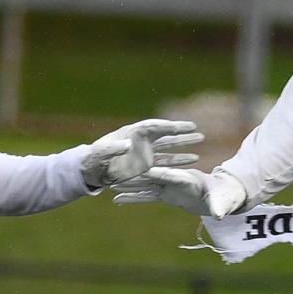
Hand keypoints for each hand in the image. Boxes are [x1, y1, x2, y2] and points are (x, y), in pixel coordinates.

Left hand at [79, 119, 202, 189]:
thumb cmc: (94, 158)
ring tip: (201, 139)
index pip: (154, 126)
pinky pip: (167, 160)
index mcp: (132, 133)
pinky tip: (193, 159)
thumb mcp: (101, 152)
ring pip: (169, 146)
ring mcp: (146, 152)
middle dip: (181, 131)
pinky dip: (179, 159)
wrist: (91, 168)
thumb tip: (127, 145)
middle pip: (165, 133)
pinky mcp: (146, 164)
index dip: (169, 125)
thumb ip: (113, 148)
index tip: (184, 125)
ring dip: (184, 143)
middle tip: (197, 129)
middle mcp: (142, 140)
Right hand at [113, 168, 246, 219]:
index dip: (159, 174)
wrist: (225, 195)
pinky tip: (118, 200)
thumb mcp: (223, 201)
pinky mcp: (167, 195)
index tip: (145, 172)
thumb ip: (218, 207)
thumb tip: (218, 215)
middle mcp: (176, 180)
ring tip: (110, 187)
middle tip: (118, 176)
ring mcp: (169, 187)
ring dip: (129, 187)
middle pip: (153, 178)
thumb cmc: (226, 196)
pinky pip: (147, 196)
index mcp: (189, 178)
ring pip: (146, 186)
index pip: (172, 176)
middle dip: (136, 178)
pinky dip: (133, 198)